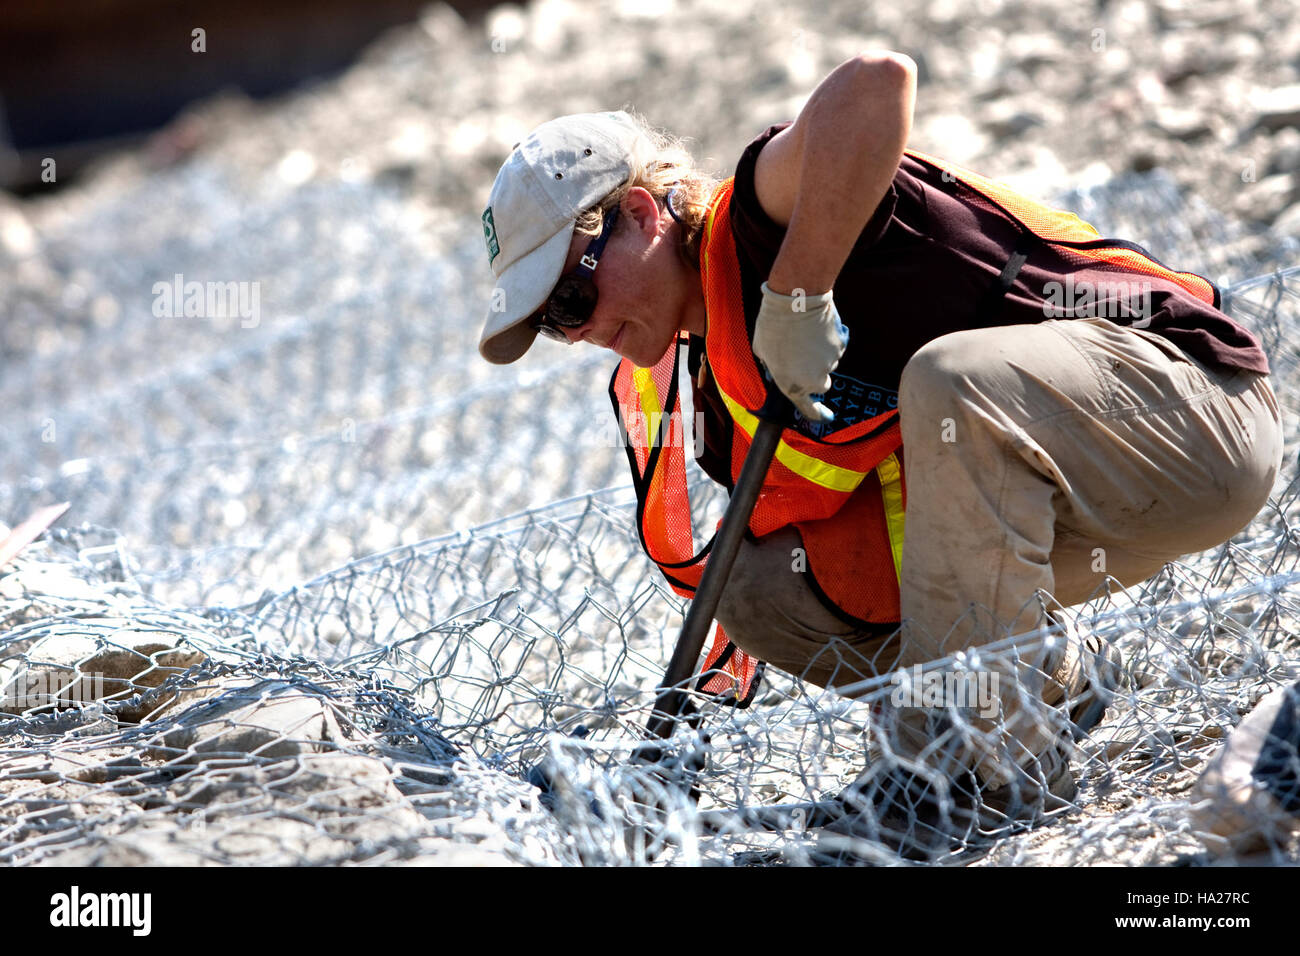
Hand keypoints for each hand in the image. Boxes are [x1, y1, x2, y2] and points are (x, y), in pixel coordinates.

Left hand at [752, 281, 848, 422]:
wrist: (796, 299)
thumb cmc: (773, 324)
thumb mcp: (761, 350)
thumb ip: (771, 365)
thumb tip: (779, 367)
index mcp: (791, 385)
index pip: (807, 409)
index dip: (817, 414)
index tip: (826, 417)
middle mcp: (814, 380)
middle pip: (821, 385)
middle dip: (815, 374)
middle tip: (802, 356)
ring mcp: (830, 363)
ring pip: (829, 363)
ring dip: (819, 354)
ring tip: (805, 334)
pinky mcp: (841, 346)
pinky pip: (837, 346)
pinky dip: (829, 339)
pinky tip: (817, 326)